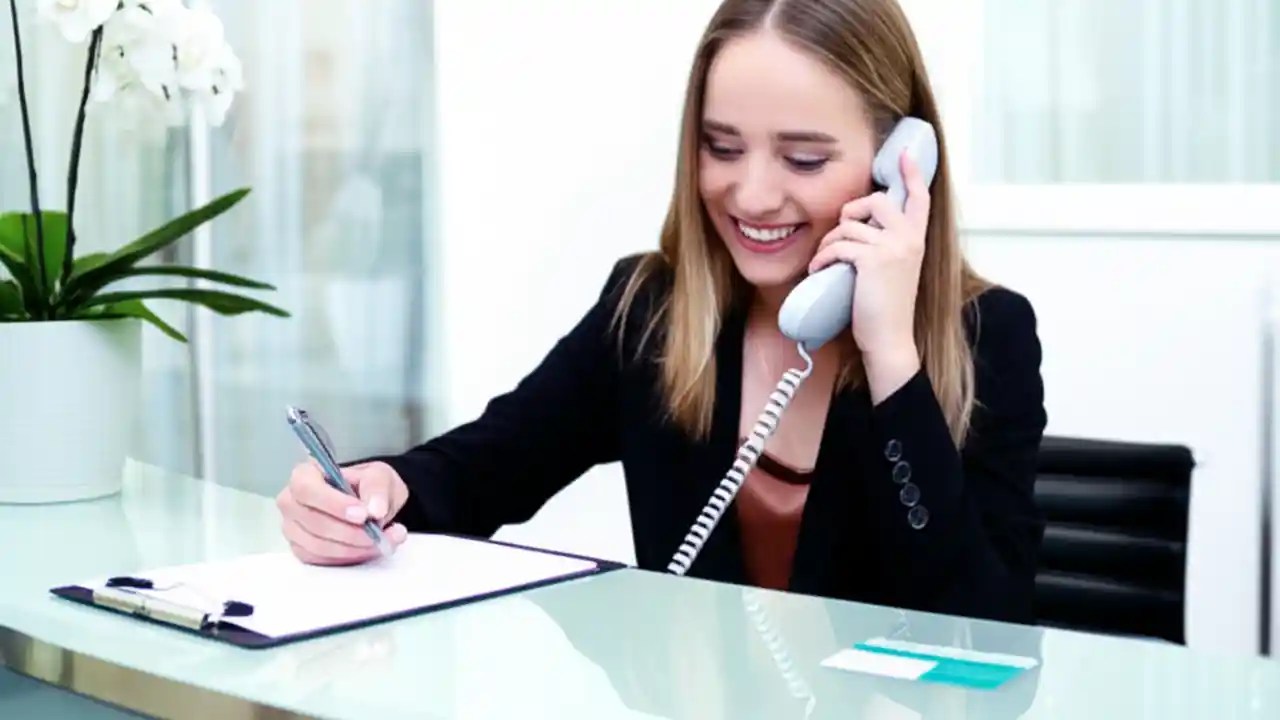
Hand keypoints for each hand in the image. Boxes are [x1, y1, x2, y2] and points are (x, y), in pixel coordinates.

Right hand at [276, 460, 410, 564]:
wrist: (370, 506)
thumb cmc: (366, 486)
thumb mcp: (379, 476)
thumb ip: (377, 489)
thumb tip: (374, 510)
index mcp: (304, 475)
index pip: (307, 489)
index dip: (334, 504)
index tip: (363, 515)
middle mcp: (291, 502)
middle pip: (314, 522)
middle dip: (351, 532)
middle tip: (380, 533)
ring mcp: (293, 529)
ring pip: (318, 546)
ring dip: (355, 548)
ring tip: (384, 541)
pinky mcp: (301, 550)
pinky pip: (322, 560)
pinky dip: (349, 558)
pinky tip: (370, 549)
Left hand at [808, 151, 927, 398]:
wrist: (889, 339)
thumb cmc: (885, 308)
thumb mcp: (893, 270)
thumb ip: (886, 246)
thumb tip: (857, 229)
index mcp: (917, 239)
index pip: (919, 198)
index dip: (912, 175)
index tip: (905, 155)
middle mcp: (909, 238)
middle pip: (876, 200)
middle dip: (850, 212)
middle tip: (839, 236)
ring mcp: (892, 247)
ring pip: (850, 225)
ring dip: (829, 242)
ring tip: (823, 260)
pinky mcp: (872, 260)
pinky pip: (838, 245)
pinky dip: (822, 257)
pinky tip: (818, 269)